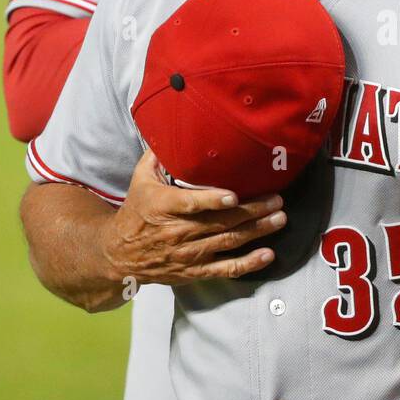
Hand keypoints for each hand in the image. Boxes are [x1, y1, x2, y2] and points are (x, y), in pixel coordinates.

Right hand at [99, 150, 286, 286]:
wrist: (119, 254)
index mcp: (163, 206)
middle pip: (220, 222)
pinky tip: (267, 255)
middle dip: (252, 211)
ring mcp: (188, 253)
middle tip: (277, 200)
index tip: (233, 196)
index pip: (189, 204)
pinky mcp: (194, 271)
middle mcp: (178, 231)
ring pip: (228, 242)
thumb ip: (158, 156)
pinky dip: (247, 264)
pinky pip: (224, 269)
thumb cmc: (136, 211)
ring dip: (257, 231)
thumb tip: (172, 129)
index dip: (212, 201)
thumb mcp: (140, 180)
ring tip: (280, 218)